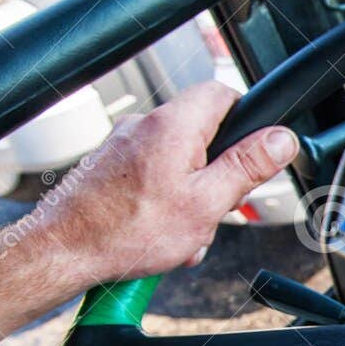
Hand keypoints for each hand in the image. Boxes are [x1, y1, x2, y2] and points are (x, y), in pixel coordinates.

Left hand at [39, 81, 298, 284]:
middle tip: (218, 206)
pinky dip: (168, 204)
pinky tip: (163, 235)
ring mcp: (125, 146)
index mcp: (173, 125)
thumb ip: (247, 167)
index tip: (256, 152)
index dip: (248, 119)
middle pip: (205, 133)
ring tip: (185, 231)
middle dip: (220, 173)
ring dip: (194, 197)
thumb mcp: (206, 203)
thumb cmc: (126, 231)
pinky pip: (156, 177)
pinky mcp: (112, 168)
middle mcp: (145, 127)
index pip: (223, 93)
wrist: (63, 252)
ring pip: (181, 162)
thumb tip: (282, 140)